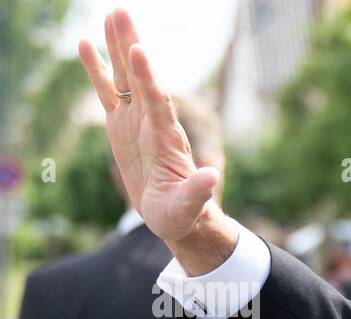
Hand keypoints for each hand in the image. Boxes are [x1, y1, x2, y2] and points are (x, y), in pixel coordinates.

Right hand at [79, 9, 237, 270]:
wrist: (176, 215)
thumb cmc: (184, 213)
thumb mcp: (192, 205)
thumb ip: (199, 191)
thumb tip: (212, 177)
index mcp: (167, 138)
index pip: (157, 102)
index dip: (148, 78)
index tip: (140, 51)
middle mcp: (153, 122)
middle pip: (140, 78)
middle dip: (131, 46)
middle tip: (121, 12)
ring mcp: (136, 121)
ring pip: (124, 77)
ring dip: (117, 47)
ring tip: (111, 15)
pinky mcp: (121, 126)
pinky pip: (106, 93)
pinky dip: (97, 69)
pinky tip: (86, 44)